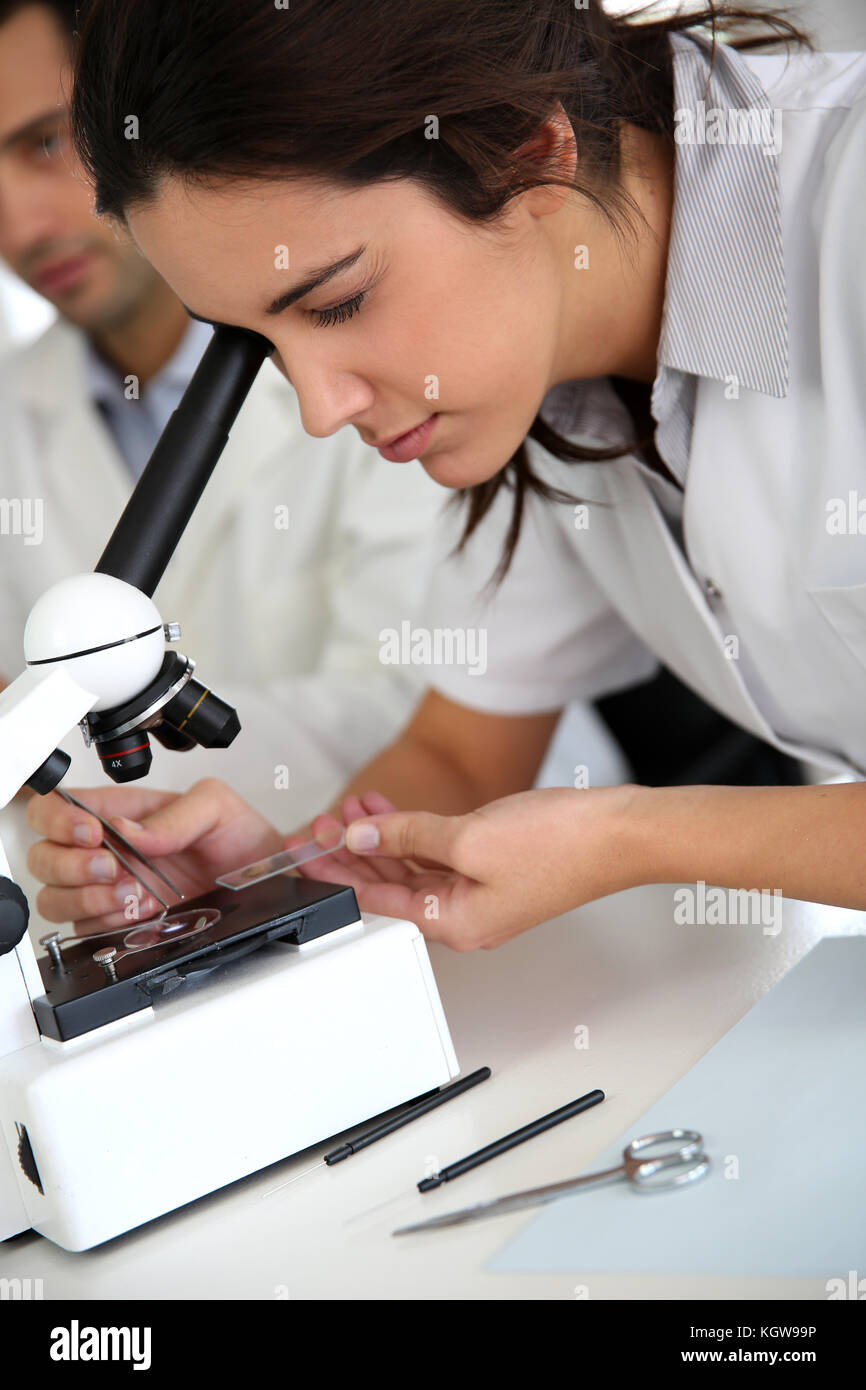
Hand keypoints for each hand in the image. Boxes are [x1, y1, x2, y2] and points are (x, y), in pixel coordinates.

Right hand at [26, 777, 283, 934]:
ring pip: (56, 897)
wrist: (266, 882)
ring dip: (86, 897)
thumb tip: (127, 829)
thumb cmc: (241, 838)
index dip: (58, 820)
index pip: (58, 808)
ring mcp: (112, 888)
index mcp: (124, 811)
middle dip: (70, 865)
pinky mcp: (122, 922)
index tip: (92, 833)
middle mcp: (110, 850)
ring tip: (131, 894)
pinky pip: (85, 929)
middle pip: (45, 857)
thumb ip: (173, 815)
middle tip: (112, 868)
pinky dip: (106, 922)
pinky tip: (141, 913)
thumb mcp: (216, 807)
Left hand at [291, 784, 643, 948]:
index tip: (307, 853)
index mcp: (454, 923)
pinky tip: (389, 811)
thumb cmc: (562, 845)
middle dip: (353, 855)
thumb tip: (361, 838)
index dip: (336, 876)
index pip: (375, 904)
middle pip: (390, 888)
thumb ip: (408, 836)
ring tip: (352, 808)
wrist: (620, 831)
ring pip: (412, 867)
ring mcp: (479, 891)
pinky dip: (411, 833)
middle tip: (322, 825)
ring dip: (380, 837)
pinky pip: (439, 854)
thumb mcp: (468, 836)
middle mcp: (463, 915)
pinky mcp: (493, 867)